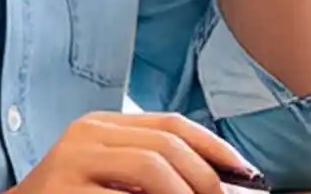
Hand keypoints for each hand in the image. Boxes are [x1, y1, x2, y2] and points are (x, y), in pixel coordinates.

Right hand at [6, 111, 258, 193]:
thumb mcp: (112, 177)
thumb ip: (153, 169)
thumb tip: (224, 182)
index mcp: (102, 124)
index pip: (171, 123)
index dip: (216, 147)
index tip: (248, 174)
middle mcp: (85, 133)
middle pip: (167, 144)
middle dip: (207, 178)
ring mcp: (71, 161)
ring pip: (152, 167)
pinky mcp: (61, 191)